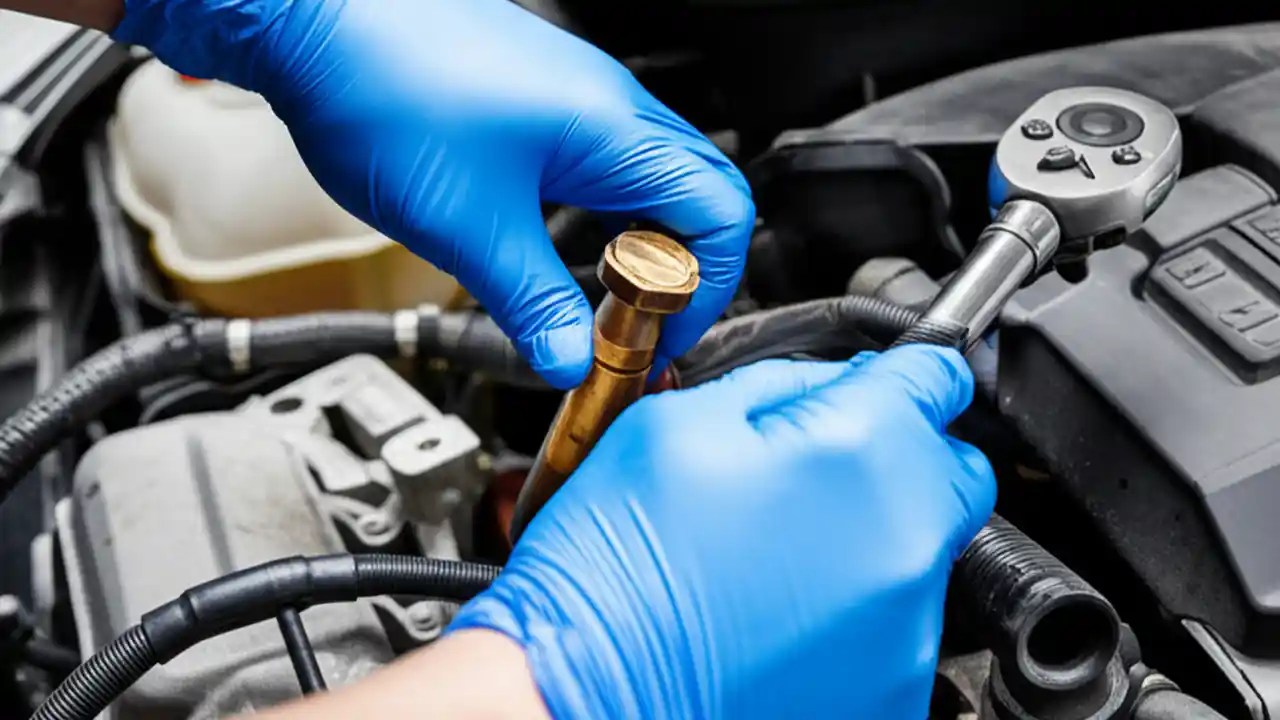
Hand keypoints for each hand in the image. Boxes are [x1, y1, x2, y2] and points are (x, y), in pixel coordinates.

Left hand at [112, 0, 752, 387]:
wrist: (312, 24)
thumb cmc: (382, 88)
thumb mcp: (468, 228)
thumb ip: (533, 305)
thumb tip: (573, 361)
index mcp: (612, 131)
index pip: (720, 214)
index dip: (703, 291)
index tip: (655, 339)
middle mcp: (609, 108)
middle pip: (699, 199)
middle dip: (678, 276)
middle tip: (634, 329)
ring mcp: (577, 102)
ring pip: (652, 185)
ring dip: (638, 250)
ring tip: (597, 301)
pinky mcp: (540, 105)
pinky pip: (604, 169)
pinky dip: (602, 221)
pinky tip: (560, 252)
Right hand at [451, 345, 996, 718]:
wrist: (581, 699)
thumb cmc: (612, 571)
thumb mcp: (675, 422)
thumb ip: (782, 384)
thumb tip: (840, 379)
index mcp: (857, 454)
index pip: (939, 380)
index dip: (914, 371)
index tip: (899, 381)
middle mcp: (904, 546)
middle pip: (948, 471)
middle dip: (897, 457)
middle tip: (814, 472)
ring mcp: (905, 633)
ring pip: (919, 551)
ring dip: (866, 537)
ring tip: (770, 556)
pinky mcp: (892, 695)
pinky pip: (895, 626)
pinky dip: (852, 612)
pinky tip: (778, 612)